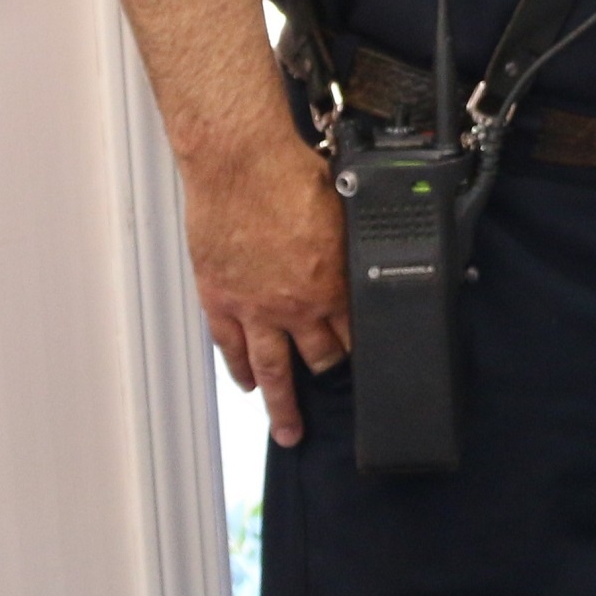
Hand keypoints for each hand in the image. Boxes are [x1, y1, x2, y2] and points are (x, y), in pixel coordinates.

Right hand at [182, 131, 351, 446]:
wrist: (240, 164)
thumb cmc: (291, 174)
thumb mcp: (346, 211)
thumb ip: (354, 243)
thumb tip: (375, 245)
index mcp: (333, 283)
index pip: (355, 331)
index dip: (364, 346)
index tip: (368, 361)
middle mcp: (295, 304)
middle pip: (319, 354)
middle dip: (330, 370)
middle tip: (334, 390)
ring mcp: (253, 306)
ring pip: (272, 369)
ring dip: (282, 405)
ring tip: (289, 431)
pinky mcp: (220, 298)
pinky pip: (229, 347)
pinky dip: (238, 370)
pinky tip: (248, 385)